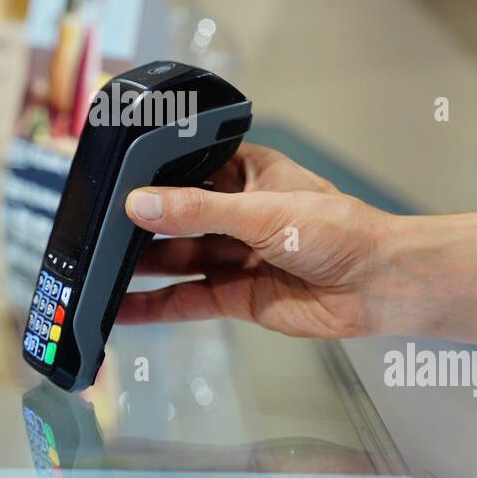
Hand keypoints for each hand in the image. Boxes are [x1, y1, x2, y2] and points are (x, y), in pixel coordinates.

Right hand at [118, 142, 390, 339]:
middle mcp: (236, 212)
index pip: (186, 167)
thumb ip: (198, 211)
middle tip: (95, 232)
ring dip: (139, 267)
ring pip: (175, 259)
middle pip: (175, 218)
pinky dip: (154, 306)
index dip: (151, 175)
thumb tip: (143, 204)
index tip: (112, 183)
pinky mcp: (236, 296)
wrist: (381, 285)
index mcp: (246, 172)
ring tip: (96, 271)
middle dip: (139, 226)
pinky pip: (186, 299)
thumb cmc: (342, 230)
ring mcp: (234, 255)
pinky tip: (123, 309)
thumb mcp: (263, 212)